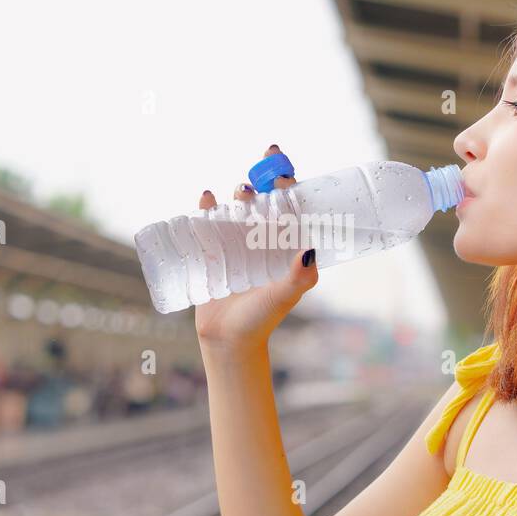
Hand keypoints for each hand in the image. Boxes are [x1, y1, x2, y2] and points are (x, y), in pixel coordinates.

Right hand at [193, 145, 317, 349]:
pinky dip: (206, 207)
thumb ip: (299, 277)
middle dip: (261, 181)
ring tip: (238, 193)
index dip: (288, 186)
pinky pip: (208, 222)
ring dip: (237, 194)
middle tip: (259, 178)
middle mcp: (262, 240)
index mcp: (284, 246)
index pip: (290, 208)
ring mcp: (236, 243)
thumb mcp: (284, 296)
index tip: (284, 175)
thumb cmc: (262, 319)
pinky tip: (206, 198)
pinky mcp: (212, 250)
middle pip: (262, 200)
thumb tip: (310, 251)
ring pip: (236, 207)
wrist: (228, 339)